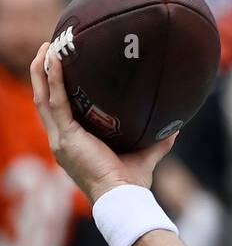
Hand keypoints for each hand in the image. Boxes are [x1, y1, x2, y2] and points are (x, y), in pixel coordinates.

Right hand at [30, 42, 177, 204]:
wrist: (124, 199)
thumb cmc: (131, 186)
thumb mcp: (144, 156)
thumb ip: (157, 141)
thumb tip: (176, 126)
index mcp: (74, 145)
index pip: (60, 113)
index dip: (57, 90)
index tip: (63, 68)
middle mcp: (62, 142)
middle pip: (45, 101)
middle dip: (43, 74)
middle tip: (51, 49)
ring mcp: (61, 139)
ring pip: (42, 98)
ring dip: (41, 71)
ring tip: (48, 47)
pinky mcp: (66, 137)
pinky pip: (55, 101)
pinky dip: (53, 78)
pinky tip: (55, 60)